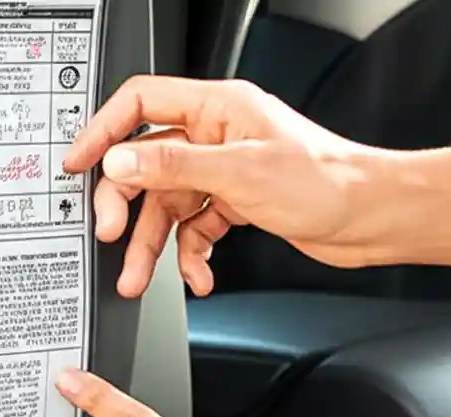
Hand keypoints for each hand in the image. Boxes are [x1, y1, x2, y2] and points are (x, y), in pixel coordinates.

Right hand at [64, 77, 387, 297]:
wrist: (371, 219)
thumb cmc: (327, 183)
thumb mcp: (239, 173)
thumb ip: (173, 166)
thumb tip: (120, 162)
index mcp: (216, 108)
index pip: (140, 105)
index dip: (103, 132)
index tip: (79, 163)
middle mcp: (216, 136)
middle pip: (145, 164)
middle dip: (126, 205)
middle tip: (112, 236)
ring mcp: (223, 171)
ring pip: (167, 206)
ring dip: (154, 244)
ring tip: (140, 277)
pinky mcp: (234, 203)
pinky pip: (193, 228)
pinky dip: (190, 254)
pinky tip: (198, 274)